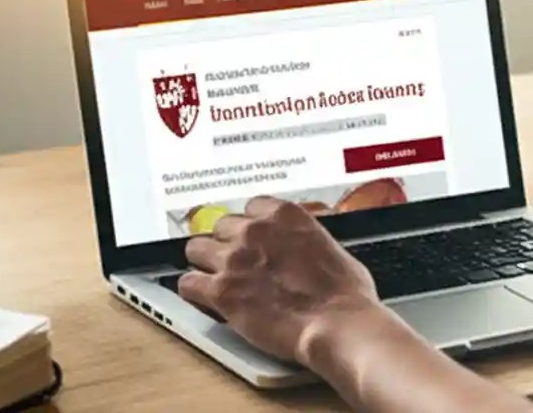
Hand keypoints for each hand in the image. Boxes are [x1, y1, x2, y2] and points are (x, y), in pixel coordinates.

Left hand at [179, 196, 380, 363]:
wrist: (339, 324)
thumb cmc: (345, 295)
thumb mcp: (332, 247)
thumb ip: (306, 239)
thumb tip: (303, 247)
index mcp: (284, 214)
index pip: (249, 207)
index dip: (249, 228)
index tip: (250, 240)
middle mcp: (254, 230)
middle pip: (220, 227)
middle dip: (226, 245)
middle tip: (235, 264)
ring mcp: (234, 259)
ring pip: (196, 249)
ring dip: (205, 264)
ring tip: (214, 280)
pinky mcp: (220, 290)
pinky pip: (187, 284)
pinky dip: (194, 293)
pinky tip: (203, 299)